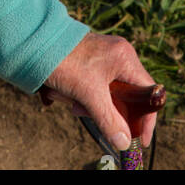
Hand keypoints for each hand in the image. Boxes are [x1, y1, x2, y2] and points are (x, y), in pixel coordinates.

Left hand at [38, 32, 158, 150]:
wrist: (36, 42)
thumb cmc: (64, 62)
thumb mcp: (89, 95)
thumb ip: (109, 120)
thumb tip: (124, 142)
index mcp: (125, 58)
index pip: (148, 92)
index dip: (146, 118)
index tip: (140, 139)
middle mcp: (120, 54)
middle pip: (130, 94)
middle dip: (115, 112)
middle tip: (101, 124)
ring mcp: (106, 56)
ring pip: (113, 92)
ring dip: (98, 106)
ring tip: (77, 107)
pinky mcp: (93, 59)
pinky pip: (100, 85)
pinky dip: (90, 97)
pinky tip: (74, 100)